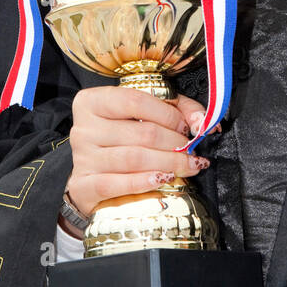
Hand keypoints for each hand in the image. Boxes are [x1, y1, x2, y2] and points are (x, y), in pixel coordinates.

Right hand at [65, 85, 218, 217]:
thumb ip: (179, 109)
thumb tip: (204, 122)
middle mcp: (83, 127)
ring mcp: (81, 158)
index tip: (187, 127)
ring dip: (169, 162)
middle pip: (141, 132)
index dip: (168, 114)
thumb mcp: (148, 114)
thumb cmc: (123, 140)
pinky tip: (162, 179)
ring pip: (133, 158)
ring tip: (188, 166)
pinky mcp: (83, 186)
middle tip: (192, 151)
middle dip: (175, 143)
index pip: (136, 101)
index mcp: (94, 101)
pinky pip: (116, 183)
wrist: (92, 179)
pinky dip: (144, 182)